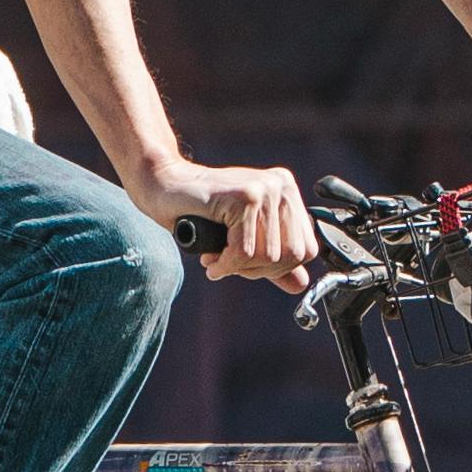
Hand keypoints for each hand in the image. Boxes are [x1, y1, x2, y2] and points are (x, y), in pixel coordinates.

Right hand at [141, 157, 312, 293]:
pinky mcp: (244, 196)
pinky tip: (211, 259)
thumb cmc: (202, 212)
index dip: (278, 269)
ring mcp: (265, 188)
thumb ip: (273, 261)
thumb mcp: (244, 239)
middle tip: (229, 264)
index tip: (248, 266)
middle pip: (292, 255)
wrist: (165, 186)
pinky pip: (245, 251)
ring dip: (238, 268)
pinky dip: (226, 264)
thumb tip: (301, 285)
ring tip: (217, 260)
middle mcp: (282, 186)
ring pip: (268, 255)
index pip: (306, 250)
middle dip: (258, 271)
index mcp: (288, 193)